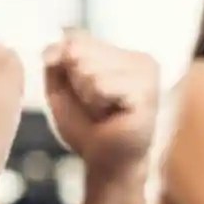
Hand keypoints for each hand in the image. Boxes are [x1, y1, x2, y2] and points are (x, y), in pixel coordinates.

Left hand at [42, 30, 159, 181]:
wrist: (107, 164)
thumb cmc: (88, 127)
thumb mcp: (61, 88)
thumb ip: (56, 59)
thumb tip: (61, 43)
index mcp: (123, 53)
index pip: (75, 39)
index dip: (67, 71)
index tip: (86, 96)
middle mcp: (140, 58)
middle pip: (79, 51)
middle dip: (77, 84)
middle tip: (97, 108)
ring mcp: (147, 74)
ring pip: (89, 69)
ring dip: (87, 97)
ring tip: (105, 112)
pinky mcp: (147, 93)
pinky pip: (102, 86)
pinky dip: (97, 104)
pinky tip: (113, 116)